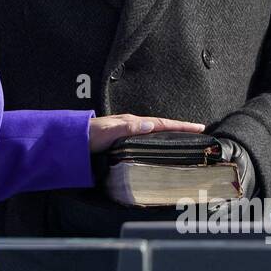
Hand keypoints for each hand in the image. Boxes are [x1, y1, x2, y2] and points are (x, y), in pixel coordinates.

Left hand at [88, 114, 205, 152]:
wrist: (72, 139)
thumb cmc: (88, 135)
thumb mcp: (108, 131)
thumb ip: (128, 127)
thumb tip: (151, 124)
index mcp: (132, 122)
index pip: (161, 123)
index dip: (180, 126)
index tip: (198, 127)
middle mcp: (132, 125)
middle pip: (162, 126)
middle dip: (181, 129)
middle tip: (199, 133)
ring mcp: (128, 131)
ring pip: (155, 132)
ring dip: (171, 135)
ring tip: (186, 140)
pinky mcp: (123, 139)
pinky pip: (147, 139)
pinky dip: (158, 141)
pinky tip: (161, 147)